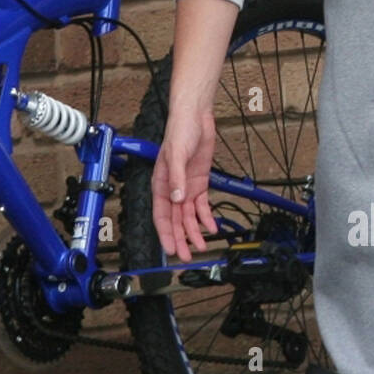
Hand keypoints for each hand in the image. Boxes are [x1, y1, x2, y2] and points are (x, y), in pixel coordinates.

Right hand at [151, 107, 217, 262]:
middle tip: (187, 256)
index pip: (161, 215)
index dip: (165, 233)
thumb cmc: (179, 130)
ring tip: (202, 246)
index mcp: (161, 184)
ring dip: (194, 232)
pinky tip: (212, 227)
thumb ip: (176, 177)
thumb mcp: (176, 153)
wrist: (195, 117)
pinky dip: (206, 217)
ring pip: (189, 216)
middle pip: (175, 220)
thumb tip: (176, 198)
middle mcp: (172, 189)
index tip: (171, 249)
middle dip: (180, 239)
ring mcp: (186, 187)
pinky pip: (202, 205)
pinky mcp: (199, 183)